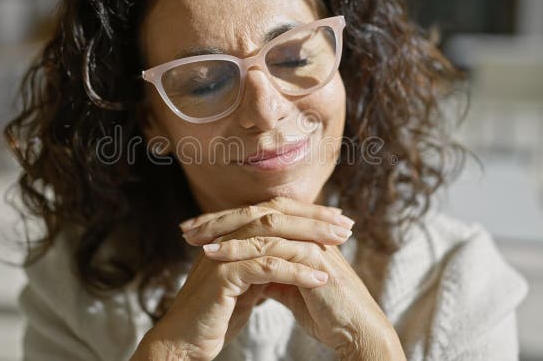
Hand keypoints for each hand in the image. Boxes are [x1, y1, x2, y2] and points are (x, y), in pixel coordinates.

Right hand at [134, 198, 354, 360]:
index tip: (337, 220)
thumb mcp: (244, 285)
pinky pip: (266, 266)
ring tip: (340, 245)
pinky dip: (296, 271)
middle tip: (345, 224)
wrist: (183, 342)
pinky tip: (319, 278)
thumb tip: (288, 255)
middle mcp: (225, 238)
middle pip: (274, 216)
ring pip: (271, 235)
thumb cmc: (215, 317)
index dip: (306, 213)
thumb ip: (261, 266)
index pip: (273, 213)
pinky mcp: (223, 276)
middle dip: (313, 219)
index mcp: (231, 236)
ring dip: (310, 239)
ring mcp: (222, 254)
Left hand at [193, 197, 406, 359]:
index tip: (196, 230)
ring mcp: (312, 240)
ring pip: (261, 225)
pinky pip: (269, 247)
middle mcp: (308, 230)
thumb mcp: (293, 286)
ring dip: (224, 231)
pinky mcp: (313, 257)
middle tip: (187, 228)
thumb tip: (251, 268)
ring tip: (195, 240)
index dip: (227, 220)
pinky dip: (239, 250)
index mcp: (304, 232)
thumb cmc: (327, 312)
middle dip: (219, 218)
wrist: (355, 332)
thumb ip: (275, 270)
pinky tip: (216, 256)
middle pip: (258, 211)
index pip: (259, 216)